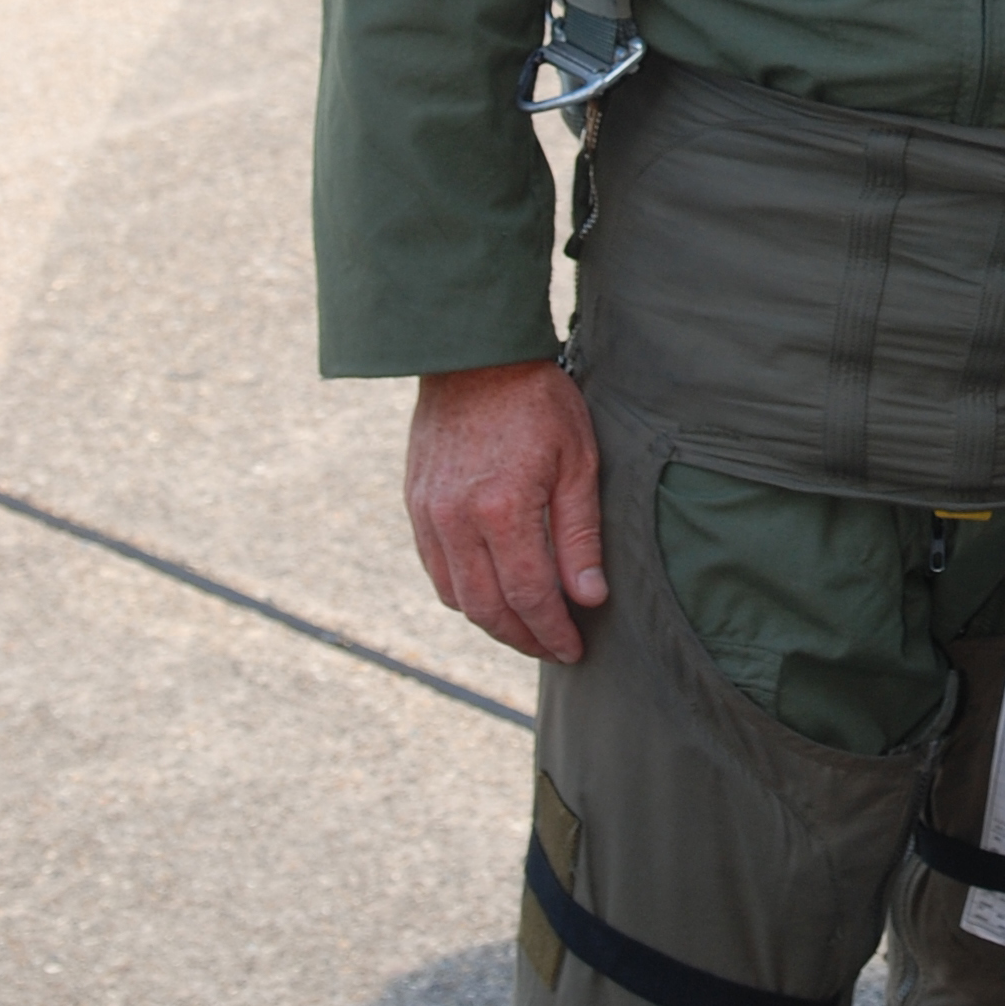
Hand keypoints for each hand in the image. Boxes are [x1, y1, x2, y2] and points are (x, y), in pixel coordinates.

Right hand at [406, 358, 607, 665]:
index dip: (552, 631)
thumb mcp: (577, 460)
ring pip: (456, 596)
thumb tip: (589, 597)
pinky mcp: (415, 505)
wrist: (474, 356)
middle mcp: (456, 519)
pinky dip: (464, 593)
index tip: (574, 649)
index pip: (528, 595)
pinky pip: (436, 569)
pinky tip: (492, 593)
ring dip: (492, 622)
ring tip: (527, 628)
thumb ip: (580, 535)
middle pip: (487, 608)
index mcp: (502, 508)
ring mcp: (428, 514)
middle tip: (553, 648)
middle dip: (523, 638)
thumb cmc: (537, 401)